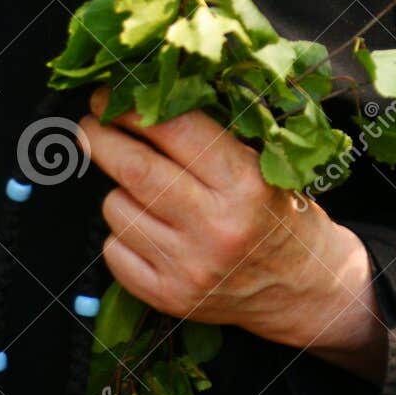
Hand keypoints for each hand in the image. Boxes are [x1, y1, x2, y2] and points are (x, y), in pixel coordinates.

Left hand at [80, 87, 388, 382]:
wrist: (305, 290)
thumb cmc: (277, 213)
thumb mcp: (259, 164)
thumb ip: (206, 133)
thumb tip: (139, 95)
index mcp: (244, 183)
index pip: (174, 131)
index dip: (131, 108)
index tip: (106, 97)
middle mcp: (216, 227)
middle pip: (134, 169)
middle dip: (100, 137)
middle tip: (90, 124)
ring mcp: (191, 268)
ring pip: (117, 208)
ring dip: (118, 191)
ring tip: (142, 191)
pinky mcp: (170, 299)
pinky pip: (114, 252)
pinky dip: (121, 235)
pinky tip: (147, 230)